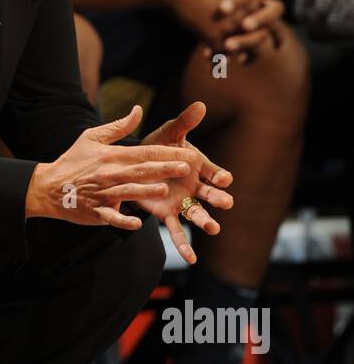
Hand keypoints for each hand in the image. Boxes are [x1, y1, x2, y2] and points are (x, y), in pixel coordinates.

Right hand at [25, 105, 199, 231]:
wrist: (49, 187)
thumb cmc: (73, 161)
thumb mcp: (91, 137)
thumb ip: (118, 127)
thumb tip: (138, 111)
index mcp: (110, 155)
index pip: (143, 152)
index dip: (167, 153)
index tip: (188, 153)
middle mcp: (108, 174)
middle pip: (140, 171)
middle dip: (164, 169)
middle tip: (186, 168)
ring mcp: (102, 194)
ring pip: (127, 192)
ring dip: (145, 191)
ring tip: (164, 190)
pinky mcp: (96, 212)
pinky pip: (111, 217)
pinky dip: (123, 220)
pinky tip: (137, 223)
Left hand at [139, 99, 233, 263]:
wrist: (136, 163)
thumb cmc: (157, 146)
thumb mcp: (169, 133)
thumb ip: (184, 122)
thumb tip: (201, 104)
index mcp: (198, 166)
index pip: (213, 171)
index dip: (219, 175)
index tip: (224, 178)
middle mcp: (195, 186)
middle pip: (210, 194)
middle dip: (218, 198)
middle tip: (226, 202)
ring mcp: (183, 201)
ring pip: (197, 213)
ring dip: (206, 220)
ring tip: (213, 228)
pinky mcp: (169, 213)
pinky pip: (177, 232)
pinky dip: (184, 245)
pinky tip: (191, 259)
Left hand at [197, 0, 283, 59]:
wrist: (210, 4)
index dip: (238, 0)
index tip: (221, 10)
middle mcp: (264, 4)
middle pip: (274, 10)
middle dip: (260, 19)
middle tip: (243, 27)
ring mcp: (263, 23)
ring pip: (269, 32)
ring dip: (249, 41)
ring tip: (229, 48)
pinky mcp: (256, 39)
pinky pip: (259, 50)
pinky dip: (248, 56)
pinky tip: (237, 61)